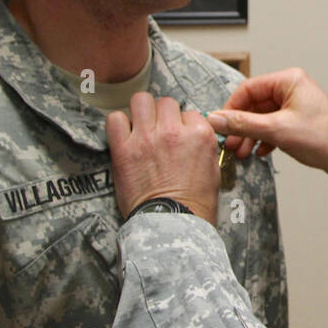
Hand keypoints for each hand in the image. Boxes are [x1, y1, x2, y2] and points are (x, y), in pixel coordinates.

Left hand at [106, 92, 219, 221]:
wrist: (172, 226)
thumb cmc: (195, 204)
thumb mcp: (213, 170)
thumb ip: (203, 145)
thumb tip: (193, 134)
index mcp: (200, 135)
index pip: (189, 113)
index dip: (183, 125)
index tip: (178, 137)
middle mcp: (174, 131)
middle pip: (165, 102)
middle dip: (163, 115)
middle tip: (159, 131)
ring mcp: (147, 138)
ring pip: (141, 101)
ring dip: (141, 112)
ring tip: (141, 128)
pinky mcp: (124, 149)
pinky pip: (115, 119)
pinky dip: (118, 125)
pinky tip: (124, 137)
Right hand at [207, 68, 327, 191]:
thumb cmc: (325, 138)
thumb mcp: (277, 130)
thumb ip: (243, 124)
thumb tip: (216, 119)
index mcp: (289, 81)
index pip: (248, 89)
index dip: (231, 108)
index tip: (219, 124)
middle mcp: (292, 89)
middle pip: (254, 105)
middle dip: (241, 126)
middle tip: (230, 143)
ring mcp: (296, 106)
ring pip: (262, 118)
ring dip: (250, 135)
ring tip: (242, 152)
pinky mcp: (299, 122)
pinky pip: (273, 127)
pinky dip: (264, 139)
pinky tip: (259, 152)